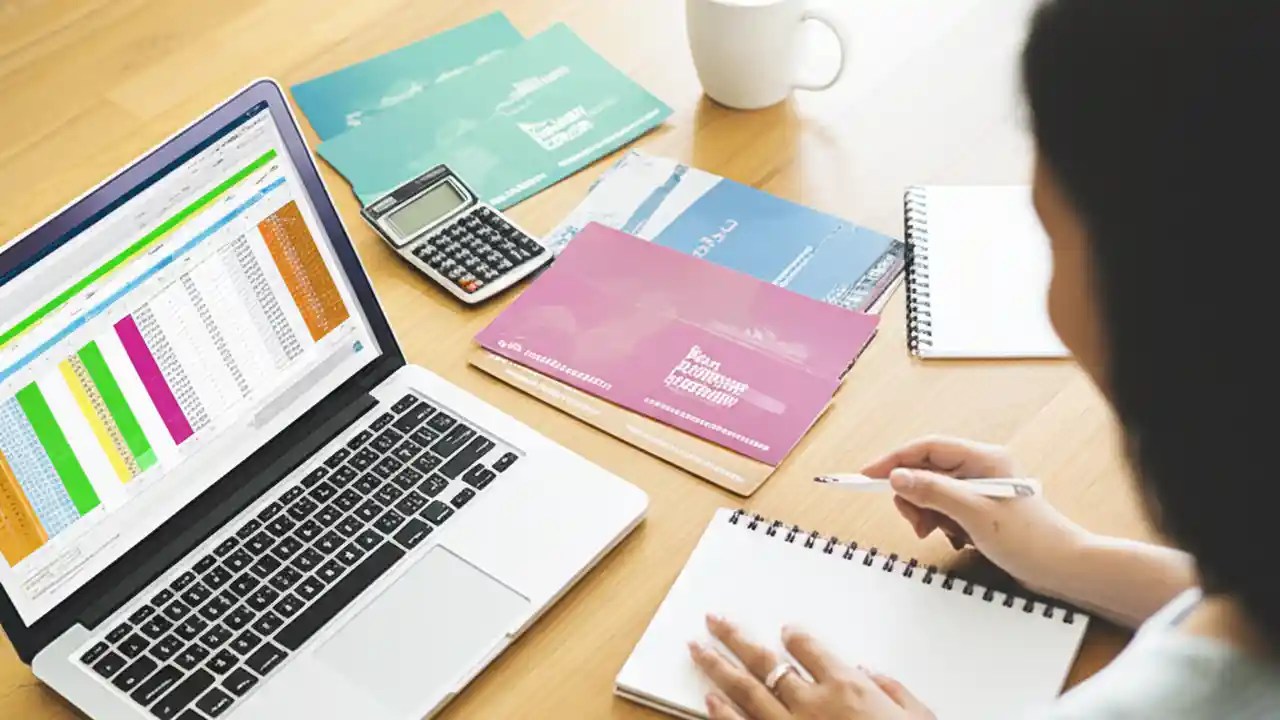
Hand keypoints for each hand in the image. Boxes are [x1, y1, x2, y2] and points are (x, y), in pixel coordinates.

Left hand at [689, 615, 934, 719]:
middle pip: (764, 662)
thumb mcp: (919, 718)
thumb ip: (893, 692)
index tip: (785, 630)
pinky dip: (722, 713)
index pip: (809, 649)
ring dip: (717, 667)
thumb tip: (873, 675)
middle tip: (714, 621)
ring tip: (697, 649)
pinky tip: (708, 698)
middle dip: (735, 638)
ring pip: (744, 691)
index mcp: (847, 688)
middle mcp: (812, 704)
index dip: (794, 637)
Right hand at [860, 436, 1087, 593]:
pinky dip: (941, 522)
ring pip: (934, 491)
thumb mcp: (974, 514)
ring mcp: (981, 488)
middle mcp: (982, 467)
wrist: (1063, 566)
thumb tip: (898, 478)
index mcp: (984, 458)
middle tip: (914, 519)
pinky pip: (947, 508)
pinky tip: (953, 537)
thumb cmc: (1031, 539)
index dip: (895, 460)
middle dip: (914, 494)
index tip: (868, 475)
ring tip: (935, 533)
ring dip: (927, 512)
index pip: (927, 448)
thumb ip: (933, 492)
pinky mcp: (982, 508)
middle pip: (927, 470)